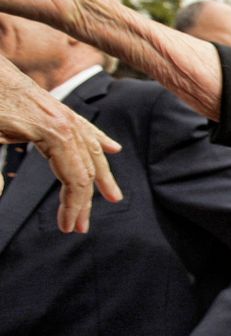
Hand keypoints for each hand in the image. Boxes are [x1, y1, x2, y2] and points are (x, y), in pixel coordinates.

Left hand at [0, 57, 121, 232]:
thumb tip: (0, 192)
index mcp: (54, 133)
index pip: (76, 178)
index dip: (74, 206)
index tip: (66, 228)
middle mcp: (67, 123)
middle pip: (86, 168)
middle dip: (84, 200)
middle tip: (80, 227)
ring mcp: (63, 114)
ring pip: (91, 150)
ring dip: (101, 177)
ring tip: (113, 197)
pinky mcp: (54, 107)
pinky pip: (86, 127)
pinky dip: (101, 140)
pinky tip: (114, 149)